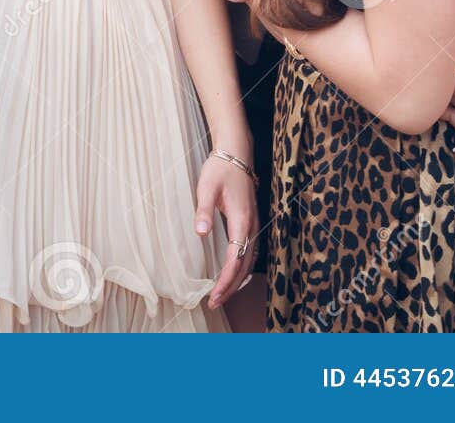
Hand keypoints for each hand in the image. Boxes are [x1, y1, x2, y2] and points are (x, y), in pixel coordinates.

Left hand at [195, 154, 257, 308]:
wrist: (236, 153)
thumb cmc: (220, 169)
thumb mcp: (206, 187)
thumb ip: (203, 210)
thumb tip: (200, 232)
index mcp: (242, 220)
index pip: (236, 259)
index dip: (226, 280)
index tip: (213, 295)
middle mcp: (252, 226)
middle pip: (245, 266)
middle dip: (231, 286)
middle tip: (214, 303)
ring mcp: (254, 225)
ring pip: (250, 261)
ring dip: (237, 280)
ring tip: (222, 294)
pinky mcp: (251, 222)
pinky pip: (250, 252)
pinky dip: (242, 268)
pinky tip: (232, 275)